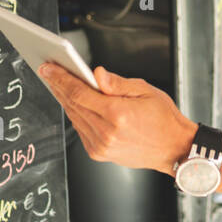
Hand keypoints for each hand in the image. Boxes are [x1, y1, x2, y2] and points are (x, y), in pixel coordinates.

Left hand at [37, 62, 196, 175]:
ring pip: (73, 117)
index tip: (49, 67)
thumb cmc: (164, 119)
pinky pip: (80, 129)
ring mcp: (101, 146)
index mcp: (118, 115)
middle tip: (47, 70)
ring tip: (57, 83)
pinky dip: (75, 113)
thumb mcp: (145, 91)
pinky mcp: (99, 153)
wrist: (174, 148)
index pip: (79, 93)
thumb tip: (96, 73)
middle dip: (58, 85)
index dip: (61, 78)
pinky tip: (73, 102)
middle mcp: (106, 133)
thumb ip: (117, 83)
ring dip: (64, 99)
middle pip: (72, 104)